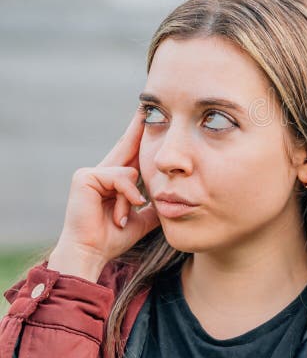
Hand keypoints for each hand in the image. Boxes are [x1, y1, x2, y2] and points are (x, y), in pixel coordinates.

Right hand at [48, 110, 159, 281]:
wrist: (92, 252)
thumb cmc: (113, 237)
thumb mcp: (142, 217)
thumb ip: (153, 204)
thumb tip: (171, 197)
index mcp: (115, 180)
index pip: (132, 153)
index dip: (141, 135)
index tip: (150, 117)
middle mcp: (103, 172)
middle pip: (127, 145)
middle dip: (138, 126)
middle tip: (148, 104)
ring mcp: (92, 173)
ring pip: (130, 171)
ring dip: (131, 198)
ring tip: (121, 217)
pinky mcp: (85, 177)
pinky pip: (120, 177)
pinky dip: (126, 195)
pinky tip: (120, 213)